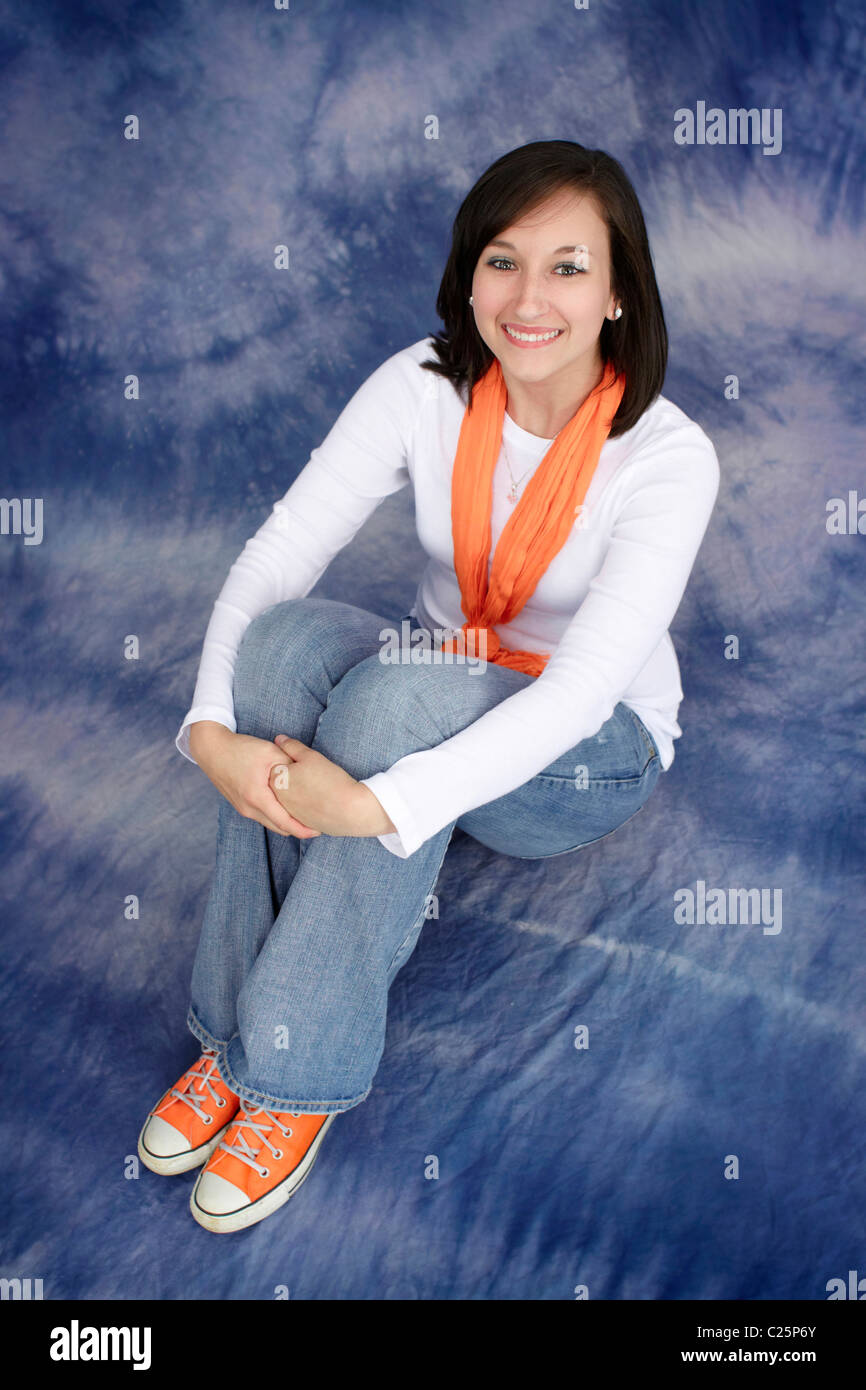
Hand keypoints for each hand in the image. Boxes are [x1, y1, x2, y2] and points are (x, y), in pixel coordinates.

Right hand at [188, 721, 321, 838]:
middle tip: (317, 825)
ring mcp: (243, 808)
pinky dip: (276, 816)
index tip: (319, 831)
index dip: (303, 830)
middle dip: (298, 829)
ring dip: (287, 822)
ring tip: (305, 816)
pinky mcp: (240, 805)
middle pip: (279, 828)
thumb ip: (291, 765)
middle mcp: (248, 808)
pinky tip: (287, 808)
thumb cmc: (240, 748)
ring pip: (270, 823)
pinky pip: (262, 816)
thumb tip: (310, 775)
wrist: (211, 749)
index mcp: (257, 797)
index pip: (285, 823)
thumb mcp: (270, 752)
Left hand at [268, 735, 396, 837]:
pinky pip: (299, 811)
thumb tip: (279, 739)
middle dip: (293, 779)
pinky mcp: (300, 824)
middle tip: (315, 777)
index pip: (277, 766)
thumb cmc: (330, 780)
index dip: (293, 763)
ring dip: (299, 793)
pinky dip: (307, 806)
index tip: (308, 766)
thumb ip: (292, 746)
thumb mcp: (311, 756)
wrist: (350, 810)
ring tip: (319, 789)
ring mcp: (288, 814)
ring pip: (290, 798)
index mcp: (277, 779)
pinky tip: (321, 802)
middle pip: (282, 783)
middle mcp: (277, 799)